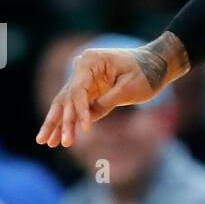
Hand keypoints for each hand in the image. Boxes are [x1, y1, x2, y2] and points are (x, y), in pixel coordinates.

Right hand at [35, 39, 175, 147]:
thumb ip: (106, 102)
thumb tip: (87, 118)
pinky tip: (57, 138)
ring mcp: (85, 79)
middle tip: (48, 142)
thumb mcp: (129, 88)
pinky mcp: (90, 90)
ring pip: (65, 103)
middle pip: (66, 97)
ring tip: (45, 142)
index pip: (78, 89)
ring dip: (56, 124)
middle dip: (59, 121)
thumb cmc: (147, 72)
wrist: (159, 63)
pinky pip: (75, 107)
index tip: (86, 128)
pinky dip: (68, 122)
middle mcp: (83, 68)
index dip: (80, 111)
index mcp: (92, 61)